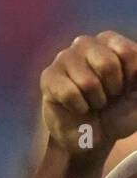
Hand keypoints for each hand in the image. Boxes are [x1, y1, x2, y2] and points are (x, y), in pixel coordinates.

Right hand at [40, 32, 136, 155]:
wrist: (91, 135)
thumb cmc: (118, 110)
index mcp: (111, 42)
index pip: (128, 52)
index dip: (132, 77)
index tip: (128, 87)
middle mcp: (86, 44)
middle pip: (107, 64)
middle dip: (113, 89)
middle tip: (109, 96)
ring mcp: (64, 58)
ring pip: (87, 82)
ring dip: (96, 101)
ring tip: (93, 102)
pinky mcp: (48, 76)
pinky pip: (68, 94)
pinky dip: (79, 108)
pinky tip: (77, 106)